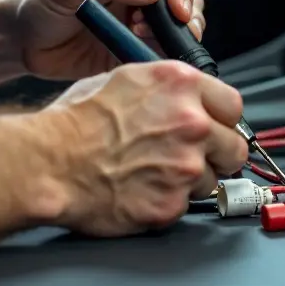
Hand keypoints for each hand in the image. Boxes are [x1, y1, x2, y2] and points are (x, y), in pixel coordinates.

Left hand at [6, 0, 206, 80]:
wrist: (20, 43)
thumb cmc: (37, 4)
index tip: (178, 9)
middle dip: (186, 17)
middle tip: (169, 31)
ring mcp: (141, 21)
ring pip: (180, 28)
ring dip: (175, 38)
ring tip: (143, 39)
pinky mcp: (136, 48)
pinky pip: (163, 53)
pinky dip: (163, 58)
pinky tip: (142, 56)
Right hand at [41, 61, 247, 234]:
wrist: (49, 163)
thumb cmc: (75, 122)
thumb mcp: (125, 80)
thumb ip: (168, 90)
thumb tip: (187, 99)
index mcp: (181, 85)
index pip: (233, 105)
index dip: (222, 120)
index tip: (214, 128)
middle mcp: (192, 123)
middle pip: (234, 147)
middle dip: (216, 155)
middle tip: (190, 158)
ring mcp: (186, 165)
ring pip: (211, 180)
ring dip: (189, 181)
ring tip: (153, 175)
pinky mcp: (173, 202)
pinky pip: (185, 205)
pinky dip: (167, 203)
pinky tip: (141, 191)